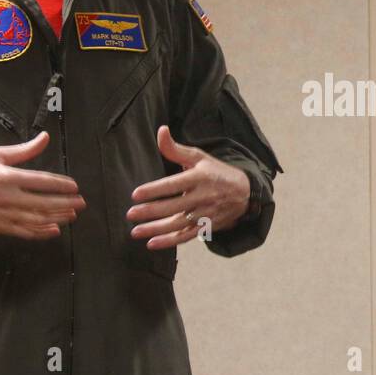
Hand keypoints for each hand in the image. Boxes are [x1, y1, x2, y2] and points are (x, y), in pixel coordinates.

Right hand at [0, 131, 85, 239]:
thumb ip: (24, 150)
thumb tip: (45, 137)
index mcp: (6, 177)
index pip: (40, 181)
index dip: (60, 185)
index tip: (74, 186)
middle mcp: (6, 197)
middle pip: (42, 202)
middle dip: (65, 203)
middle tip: (81, 202)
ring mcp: (2, 214)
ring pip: (36, 219)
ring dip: (56, 217)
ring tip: (72, 214)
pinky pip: (23, 232)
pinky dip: (40, 232)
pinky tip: (54, 230)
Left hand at [126, 125, 249, 249]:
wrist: (245, 192)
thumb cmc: (216, 172)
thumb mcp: (199, 157)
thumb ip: (176, 148)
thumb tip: (160, 130)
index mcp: (200, 177)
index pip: (174, 184)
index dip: (154, 190)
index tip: (136, 194)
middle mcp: (204, 196)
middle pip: (174, 206)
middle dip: (151, 212)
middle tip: (130, 214)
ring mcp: (206, 213)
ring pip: (178, 224)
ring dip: (156, 229)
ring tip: (135, 231)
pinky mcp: (207, 226)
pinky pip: (186, 236)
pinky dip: (169, 241)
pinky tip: (152, 243)